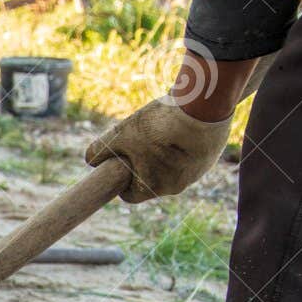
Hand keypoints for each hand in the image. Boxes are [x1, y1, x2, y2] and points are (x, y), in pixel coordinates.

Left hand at [85, 99, 232, 202]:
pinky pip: (190, 157)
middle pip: (151, 181)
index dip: (121, 180)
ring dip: (164, 154)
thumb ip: (99, 150)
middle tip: (141, 140)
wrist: (205, 106)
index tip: (120, 163)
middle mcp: (176, 187)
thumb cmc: (159, 124)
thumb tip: (90, 160)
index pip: (130, 195)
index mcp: (152, 188)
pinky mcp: (210, 158)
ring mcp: (196, 174)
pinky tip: (181, 127)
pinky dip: (183, 145)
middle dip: (143, 163)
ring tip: (164, 129)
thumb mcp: (120, 134)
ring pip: (171, 169)